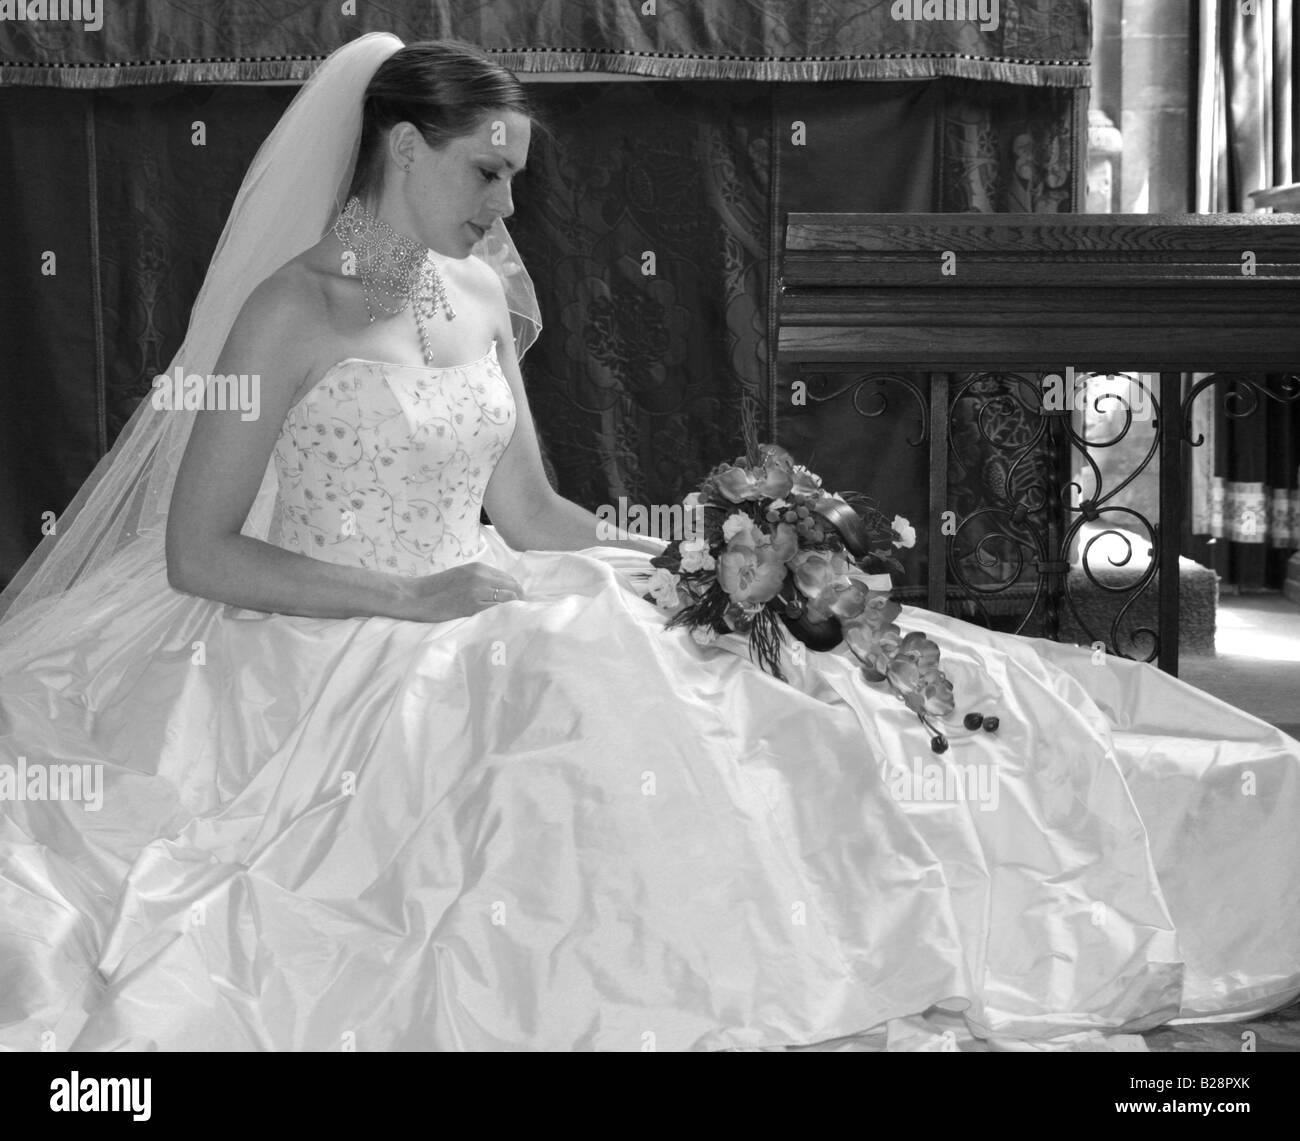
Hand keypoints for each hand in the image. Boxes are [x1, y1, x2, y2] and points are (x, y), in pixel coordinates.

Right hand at [394, 562, 523, 621]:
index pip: (508, 579)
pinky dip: (503, 615)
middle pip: (513, 588)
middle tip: (521, 614)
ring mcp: (477, 590)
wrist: (416, 596)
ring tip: (514, 619)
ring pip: (508, 599)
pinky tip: (503, 622)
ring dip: (514, 609)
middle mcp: (480, 576)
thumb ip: (480, 580)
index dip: (516, 592)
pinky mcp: (471, 606)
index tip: (519, 603)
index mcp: (479, 568)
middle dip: (520, 601)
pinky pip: (496, 610)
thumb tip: (501, 592)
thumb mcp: (461, 576)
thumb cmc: (436, 589)